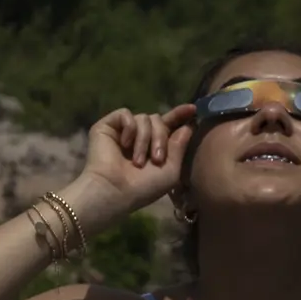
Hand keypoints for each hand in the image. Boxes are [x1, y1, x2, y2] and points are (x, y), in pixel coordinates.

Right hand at [59, 104, 195, 218]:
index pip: (168, 124)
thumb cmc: (143, 187)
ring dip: (144, 139)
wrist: (115, 190)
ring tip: (137, 161)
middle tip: (157, 159)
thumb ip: (180, 146)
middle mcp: (139, 136)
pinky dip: (129, 128)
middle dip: (161, 137)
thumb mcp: (171, 170)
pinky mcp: (108, 126)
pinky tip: (124, 144)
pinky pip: (125, 114)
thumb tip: (189, 125)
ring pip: (144, 118)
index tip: (192, 109)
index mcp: (154, 146)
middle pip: (158, 119)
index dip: (179, 115)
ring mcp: (123, 131)